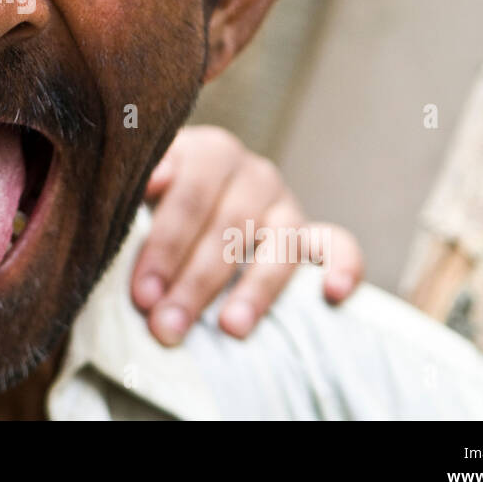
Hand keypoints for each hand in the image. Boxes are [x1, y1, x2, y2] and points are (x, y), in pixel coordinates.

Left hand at [131, 126, 363, 344]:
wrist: (191, 205)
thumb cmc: (155, 205)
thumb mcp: (139, 190)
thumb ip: (139, 187)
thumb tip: (152, 181)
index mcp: (208, 153)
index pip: (189, 196)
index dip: (165, 246)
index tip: (143, 294)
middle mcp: (252, 173)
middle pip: (229, 228)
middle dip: (194, 283)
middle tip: (167, 325)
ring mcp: (285, 203)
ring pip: (278, 244)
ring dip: (255, 290)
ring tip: (231, 329)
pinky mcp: (312, 234)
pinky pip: (338, 245)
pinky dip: (343, 266)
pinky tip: (333, 293)